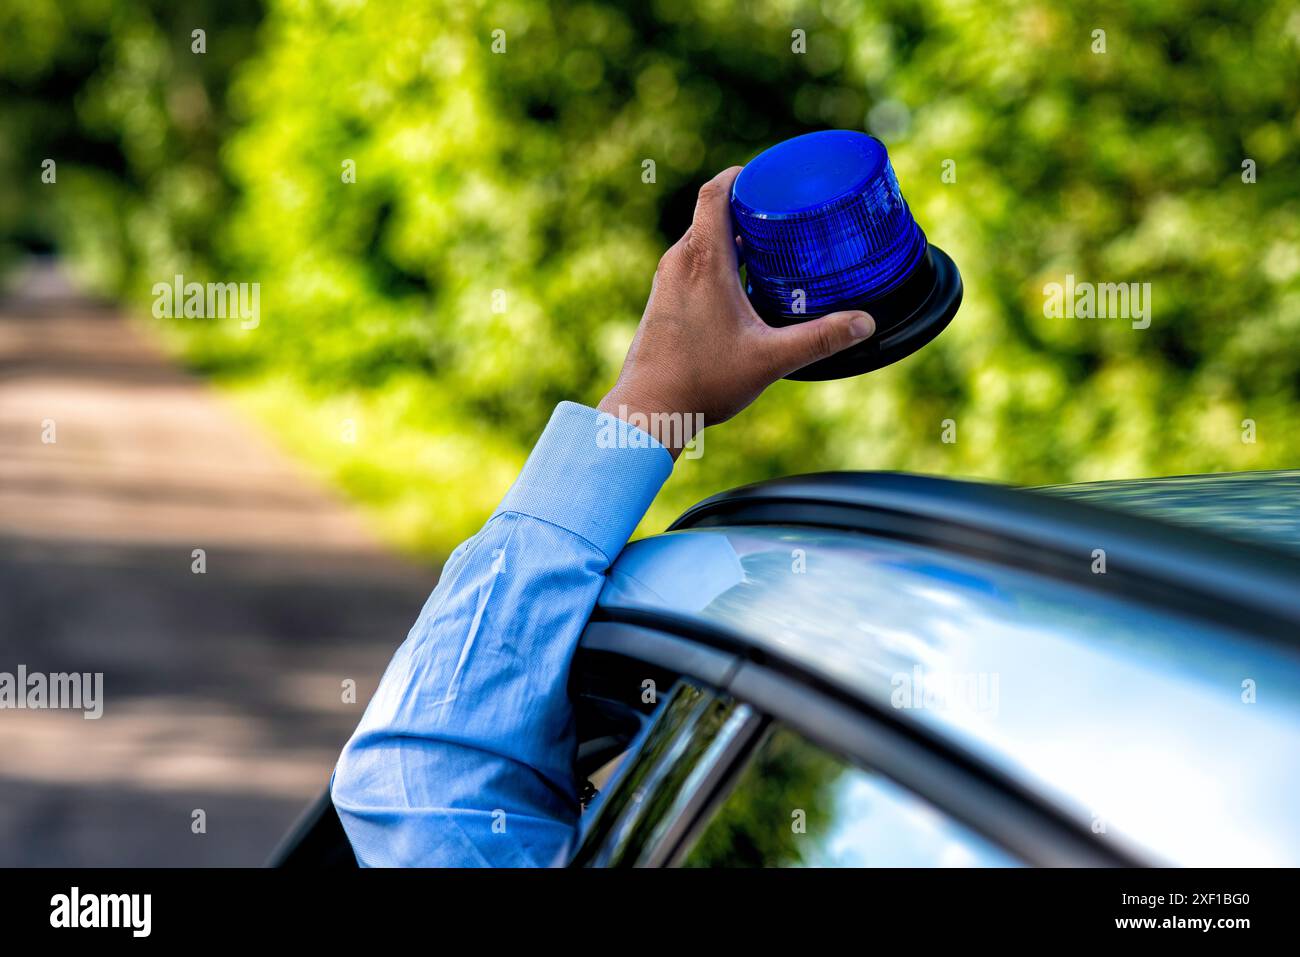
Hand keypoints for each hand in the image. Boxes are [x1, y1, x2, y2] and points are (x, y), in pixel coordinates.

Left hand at [598, 166, 874, 459]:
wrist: (648, 412)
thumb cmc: (701, 381)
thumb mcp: (770, 359)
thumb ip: (819, 339)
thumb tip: (865, 323)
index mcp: (702, 260)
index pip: (715, 192)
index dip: (742, 175)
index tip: (771, 174)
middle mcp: (679, 263)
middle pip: (711, 214)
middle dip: (748, 208)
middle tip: (786, 213)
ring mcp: (666, 283)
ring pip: (701, 242)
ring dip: (733, 237)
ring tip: (772, 247)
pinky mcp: (663, 303)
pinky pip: (692, 265)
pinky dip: (719, 262)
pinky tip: (744, 286)